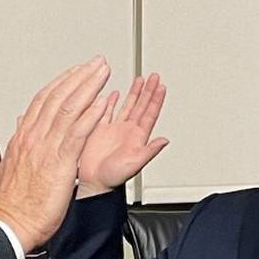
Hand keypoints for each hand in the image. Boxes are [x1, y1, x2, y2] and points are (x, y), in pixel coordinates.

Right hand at [0, 58, 111, 252]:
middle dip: (79, 77)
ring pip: (69, 108)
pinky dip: (91, 114)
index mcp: (24, 138)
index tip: (75, 72)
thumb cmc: (12, 205)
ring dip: (89, 87)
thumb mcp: (11, 167)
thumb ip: (19, 145)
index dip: (62, 83)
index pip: (44, 101)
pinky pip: (78, 132)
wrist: (10, 225)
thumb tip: (20, 128)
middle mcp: (34, 137)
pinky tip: (103, 102)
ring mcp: (47, 148)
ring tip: (103, 72)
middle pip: (58, 97)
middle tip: (95, 63)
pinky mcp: (60, 162)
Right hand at [77, 72, 168, 196]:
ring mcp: (113, 130)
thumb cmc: (113, 177)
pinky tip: (114, 93)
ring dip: (133, 93)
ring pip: (127, 106)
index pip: (150, 113)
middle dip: (148, 90)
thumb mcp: (135, 163)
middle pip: (141, 105)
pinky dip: (112, 102)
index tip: (161, 86)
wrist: (93, 182)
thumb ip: (150, 150)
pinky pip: (107, 112)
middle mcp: (127, 131)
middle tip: (155, 77)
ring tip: (139, 80)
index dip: (156, 99)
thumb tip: (164, 140)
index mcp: (137, 137)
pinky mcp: (99, 130)